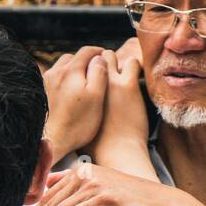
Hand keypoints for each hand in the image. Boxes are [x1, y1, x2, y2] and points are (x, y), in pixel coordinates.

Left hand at [42, 46, 106, 160]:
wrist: (51, 140)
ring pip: (61, 68)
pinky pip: (54, 79)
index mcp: (70, 71)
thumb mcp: (97, 96)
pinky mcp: (40, 93)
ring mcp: (45, 83)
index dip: (99, 52)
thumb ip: (99, 73)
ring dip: (74, 69)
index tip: (107, 56)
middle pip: (72, 58)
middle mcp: (54, 73)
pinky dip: (64, 79)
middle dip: (85, 60)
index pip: (86, 51)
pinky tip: (71, 91)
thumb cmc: (78, 122)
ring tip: (84, 80)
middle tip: (97, 68)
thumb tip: (99, 58)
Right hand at [84, 40, 149, 166]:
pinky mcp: (127, 85)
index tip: (92, 72)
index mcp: (72, 89)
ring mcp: (107, 81)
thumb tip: (72, 100)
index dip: (85, 67)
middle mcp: (86, 81)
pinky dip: (132, 65)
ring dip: (115, 61)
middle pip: (91, 57)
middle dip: (99, 60)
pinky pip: (131, 62)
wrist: (114, 150)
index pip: (75, 65)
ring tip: (122, 71)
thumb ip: (72, 106)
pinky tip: (134, 74)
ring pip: (110, 55)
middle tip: (108, 69)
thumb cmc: (94, 141)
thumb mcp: (74, 120)